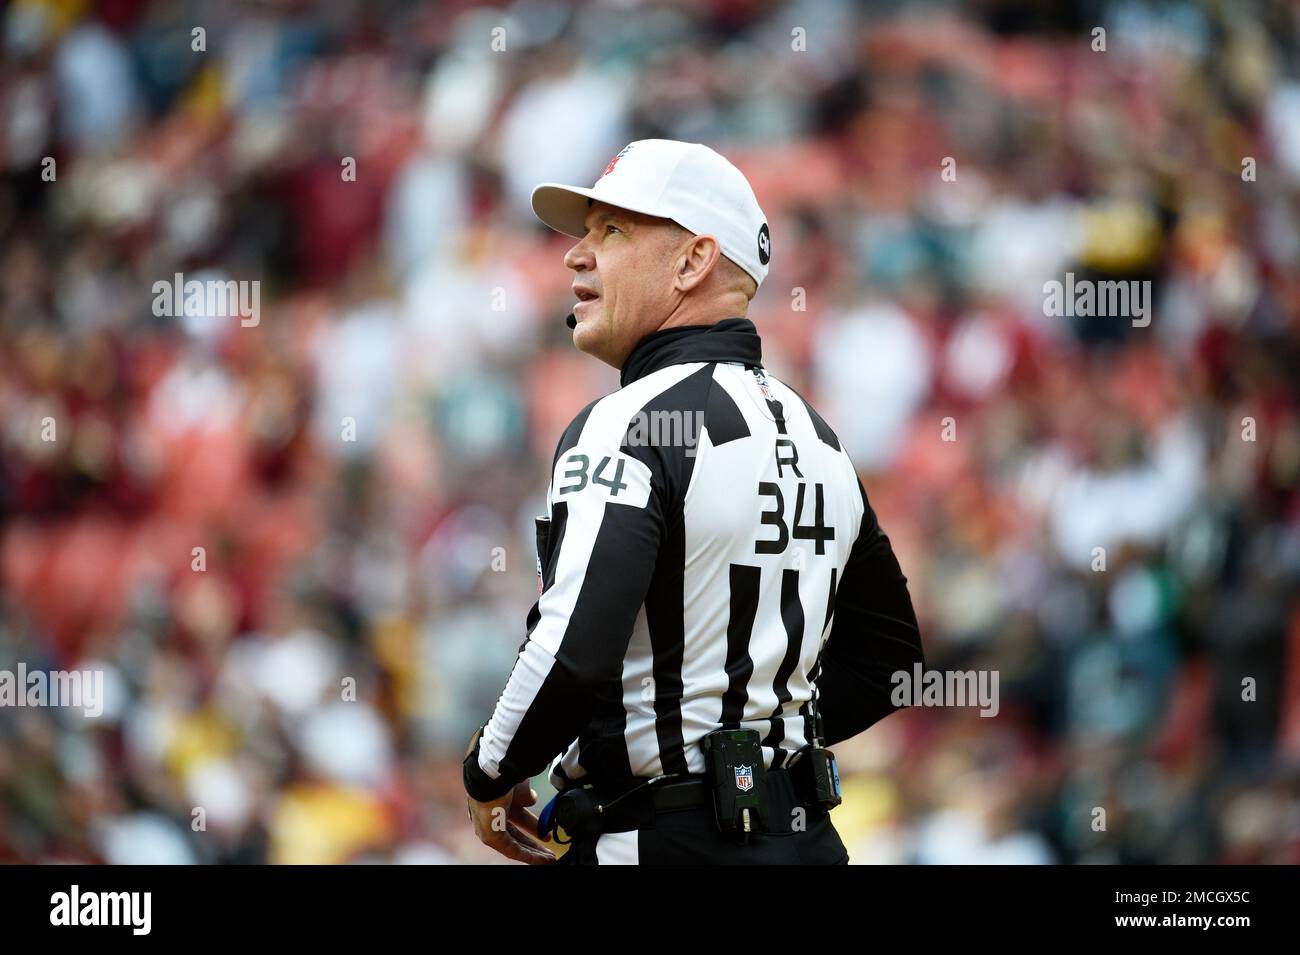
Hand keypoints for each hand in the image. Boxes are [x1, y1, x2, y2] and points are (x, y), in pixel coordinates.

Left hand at [464, 728, 555, 864]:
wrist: (493, 773)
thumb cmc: (506, 774)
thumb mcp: (521, 786)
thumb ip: (526, 796)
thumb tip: (531, 800)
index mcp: (497, 799)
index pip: (516, 817)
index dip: (532, 826)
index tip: (546, 831)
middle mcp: (490, 814)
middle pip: (515, 833)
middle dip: (534, 842)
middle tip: (549, 848)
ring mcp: (487, 827)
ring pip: (514, 844)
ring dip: (533, 852)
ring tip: (550, 859)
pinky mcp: (490, 836)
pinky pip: (512, 850)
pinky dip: (529, 855)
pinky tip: (542, 859)